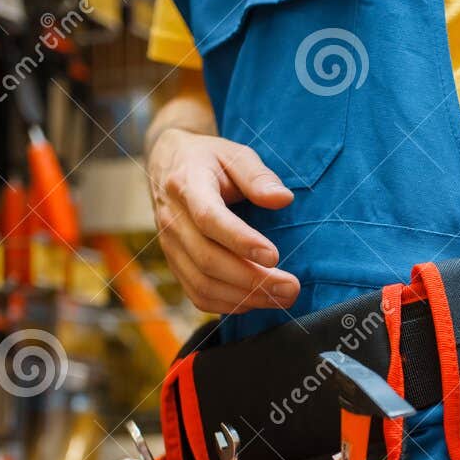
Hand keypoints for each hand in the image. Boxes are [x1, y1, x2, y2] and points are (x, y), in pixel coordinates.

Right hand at [148, 130, 301, 314]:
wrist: (168, 165)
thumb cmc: (209, 160)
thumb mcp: (235, 154)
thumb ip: (258, 176)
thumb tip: (283, 199)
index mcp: (187, 185)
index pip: (209, 218)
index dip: (240, 241)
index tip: (274, 256)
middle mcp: (172, 219)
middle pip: (208, 260)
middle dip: (253, 280)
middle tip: (291, 287)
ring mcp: (170, 246)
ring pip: (203, 284)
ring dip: (245, 298)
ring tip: (282, 298)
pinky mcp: (175, 265)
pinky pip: (198, 295)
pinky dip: (229, 305)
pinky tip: (257, 301)